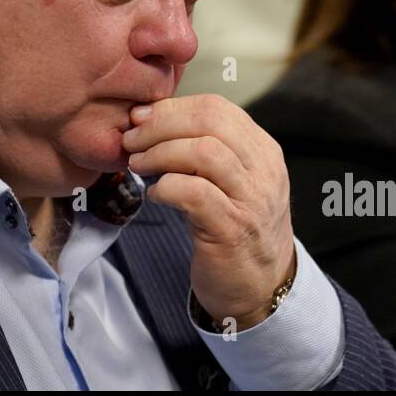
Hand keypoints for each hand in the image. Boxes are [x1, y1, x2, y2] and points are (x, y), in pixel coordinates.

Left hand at [122, 94, 295, 329]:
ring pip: (204, 152)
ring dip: (159, 153)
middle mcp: (263, 170)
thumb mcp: (230, 181)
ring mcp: (252, 199)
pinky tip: (155, 194)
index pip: (217, 107)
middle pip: (210, 122)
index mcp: (262, 150)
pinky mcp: (233, 229)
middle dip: (161, 124)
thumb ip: (204, 149)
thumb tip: (149, 118)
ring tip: (139, 165)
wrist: (261, 288)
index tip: (141, 118)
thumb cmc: (234, 228)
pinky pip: (194, 193)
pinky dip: (166, 187)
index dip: (172, 108)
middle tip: (131, 139)